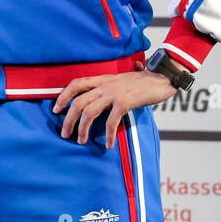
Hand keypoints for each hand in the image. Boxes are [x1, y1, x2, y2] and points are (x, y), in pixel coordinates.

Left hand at [52, 62, 176, 148]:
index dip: (63, 96)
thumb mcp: (124, 78)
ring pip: (89, 112)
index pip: (75, 84)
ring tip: (80, 141)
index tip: (56, 109)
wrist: (164, 77)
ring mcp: (114, 94)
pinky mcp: (124, 103)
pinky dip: (108, 134)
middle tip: (64, 133)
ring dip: (82, 128)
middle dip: (68, 119)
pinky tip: (108, 144)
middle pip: (78, 102)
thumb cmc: (147, 80)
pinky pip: (111, 121)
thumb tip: (111, 87)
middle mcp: (105, 85)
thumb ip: (114, 83)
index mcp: (102, 79)